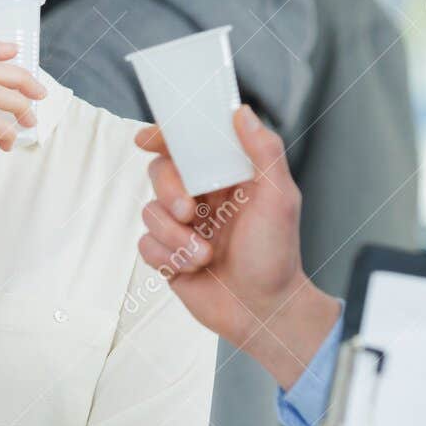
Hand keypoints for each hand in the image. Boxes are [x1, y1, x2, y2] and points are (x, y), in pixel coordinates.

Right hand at [134, 105, 340, 388]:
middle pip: (161, 173)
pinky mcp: (169, 255)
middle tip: (189, 211)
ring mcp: (183, 227)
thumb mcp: (279, 198)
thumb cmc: (276, 256)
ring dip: (174, 234)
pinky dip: (166, 255)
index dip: (165, 136)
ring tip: (202, 254)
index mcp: (226, 178)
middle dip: (169, 189)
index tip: (148, 137)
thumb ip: (264, 152)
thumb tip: (241, 112)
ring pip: (150, 211)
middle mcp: (202, 198)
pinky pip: (145, 244)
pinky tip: (191, 267)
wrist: (264, 312)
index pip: (190, 145)